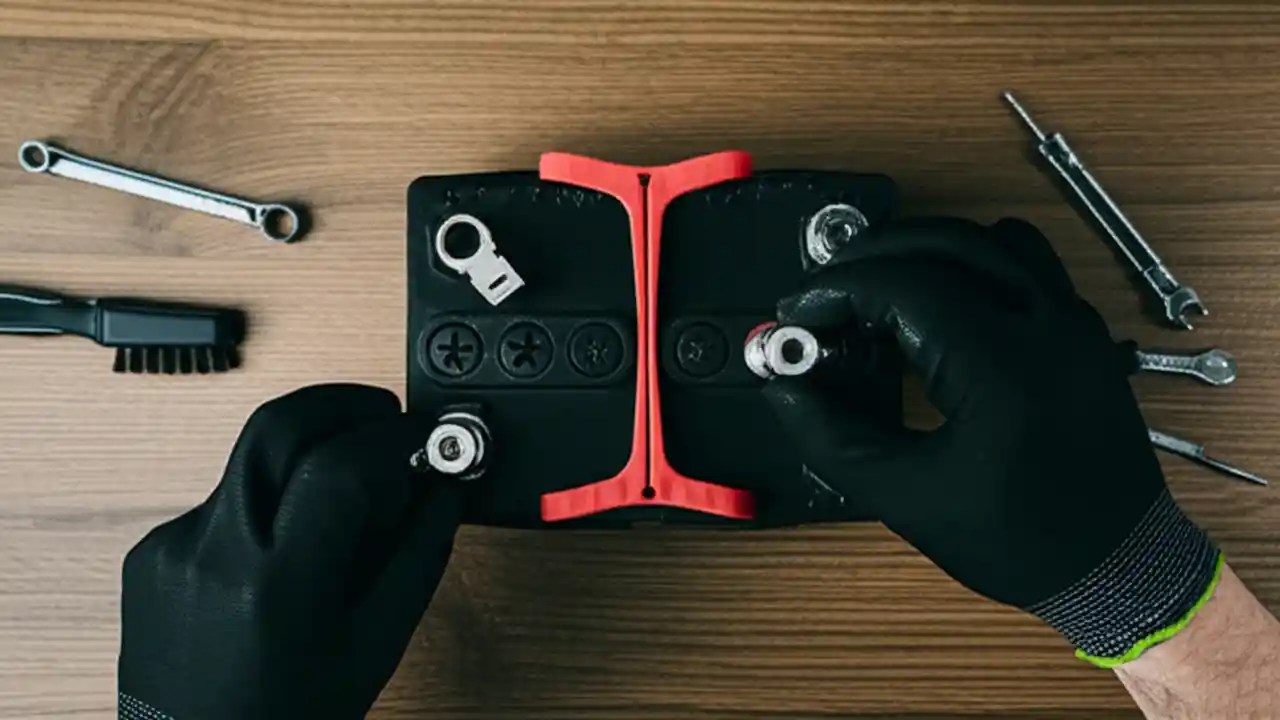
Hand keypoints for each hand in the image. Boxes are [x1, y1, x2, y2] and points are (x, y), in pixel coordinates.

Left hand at [118, 385, 461, 719]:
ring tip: (342, 505)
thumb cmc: (288, 718)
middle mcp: (213, 554)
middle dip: (341, 403)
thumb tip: (445, 490)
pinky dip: (270, 505)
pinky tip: (288, 550)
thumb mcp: (374, 646)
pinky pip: (225, 500)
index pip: (338, 464)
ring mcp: (173, 548)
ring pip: (252, 461)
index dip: (391, 436)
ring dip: (306, 458)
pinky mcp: (151, 551)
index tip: (421, 436)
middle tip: (384, 418)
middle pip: (276, 425)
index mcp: (278, 587)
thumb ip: (416, 558)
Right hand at [765, 218, 1220, 664]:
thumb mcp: (907, 499)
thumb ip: (833, 439)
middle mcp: (1045, 325)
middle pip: (945, 243)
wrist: (1118, 564)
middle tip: (824, 291)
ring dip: (925, 249)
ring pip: (992, 240)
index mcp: (1000, 366)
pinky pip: (1028, 263)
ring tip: (878, 286)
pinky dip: (975, 262)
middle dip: (871, 256)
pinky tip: (943, 302)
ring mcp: (1074, 321)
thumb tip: (784, 389)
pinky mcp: (1085, 330)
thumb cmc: (1017, 540)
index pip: (902, 287)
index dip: (837, 290)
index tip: (797, 315)